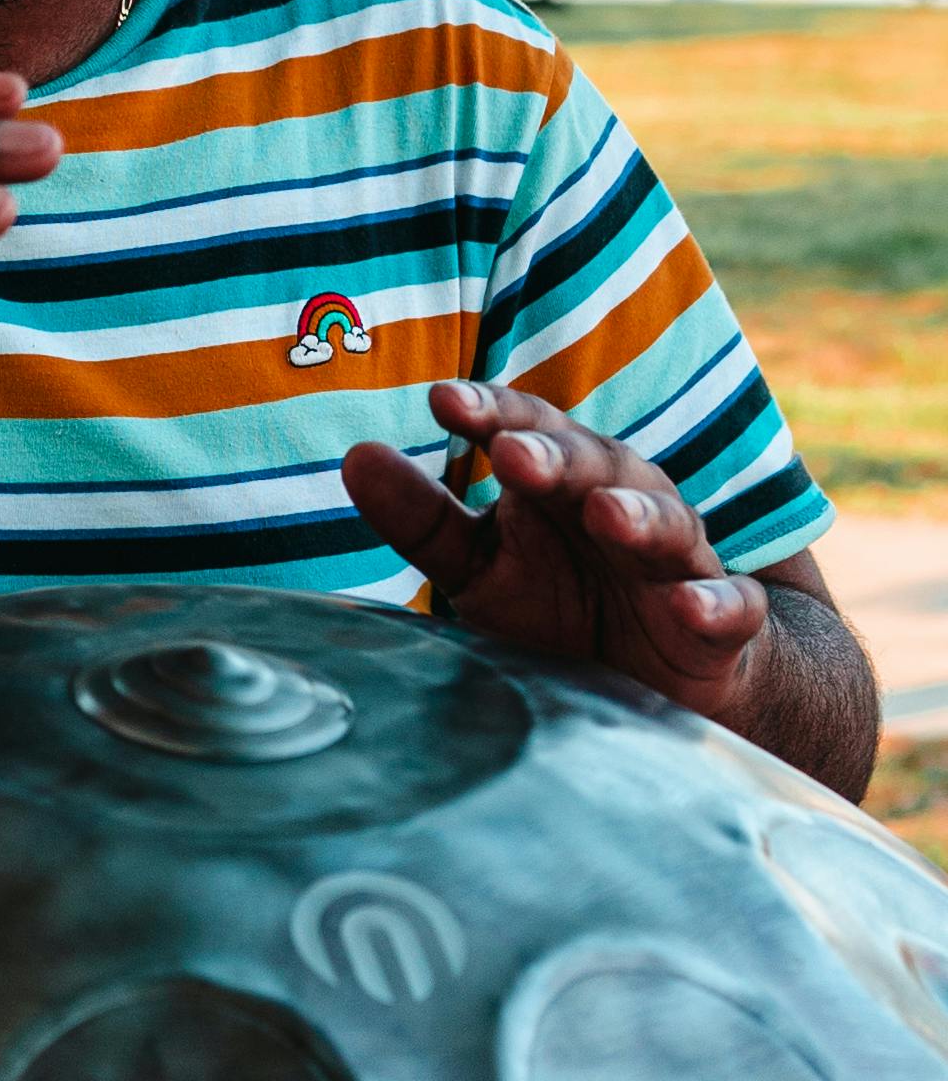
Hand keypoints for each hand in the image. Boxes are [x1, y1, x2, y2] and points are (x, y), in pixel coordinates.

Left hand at [342, 380, 768, 720]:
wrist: (668, 679)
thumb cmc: (559, 608)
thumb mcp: (481, 566)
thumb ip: (422, 518)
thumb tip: (354, 455)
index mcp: (559, 482)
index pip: (525, 430)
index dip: (491, 414)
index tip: (443, 401)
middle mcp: (620, 504)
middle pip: (593, 467)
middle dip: (555, 457)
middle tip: (513, 453)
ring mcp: (675, 561)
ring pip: (665, 525)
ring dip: (637, 516)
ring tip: (604, 514)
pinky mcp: (719, 623)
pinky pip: (727, 609)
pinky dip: (716, 605)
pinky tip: (694, 605)